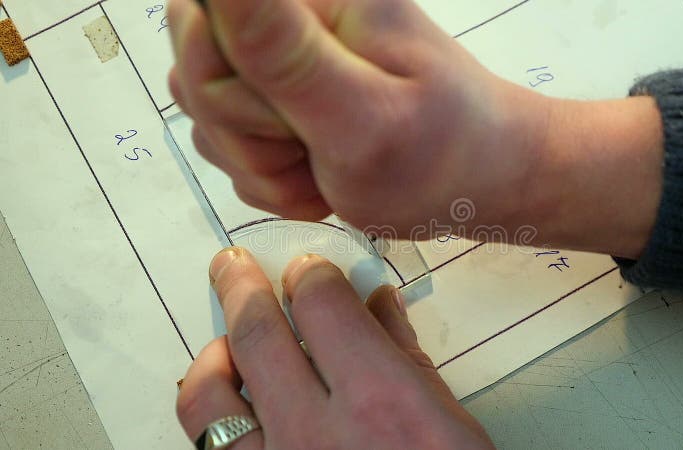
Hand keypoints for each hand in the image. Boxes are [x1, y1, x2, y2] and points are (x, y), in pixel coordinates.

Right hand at [167, 0, 549, 235]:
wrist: (477, 182)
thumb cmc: (442, 154)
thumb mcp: (363, 115)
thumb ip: (282, 52)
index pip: (199, 16)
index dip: (222, 80)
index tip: (289, 119)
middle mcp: (288, 19)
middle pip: (196, 74)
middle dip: (249, 137)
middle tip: (317, 153)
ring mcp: (280, 66)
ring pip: (210, 119)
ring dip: (265, 166)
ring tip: (329, 170)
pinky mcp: (279, 104)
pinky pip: (234, 148)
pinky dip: (275, 180)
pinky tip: (322, 180)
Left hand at [176, 248, 494, 448]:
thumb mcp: (451, 423)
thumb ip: (406, 356)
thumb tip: (377, 303)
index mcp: (380, 402)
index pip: (321, 305)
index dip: (310, 275)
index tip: (308, 269)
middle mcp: (317, 434)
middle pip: (257, 334)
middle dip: (242, 285)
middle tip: (234, 265)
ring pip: (206, 398)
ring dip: (210, 356)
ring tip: (221, 342)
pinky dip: (213, 418)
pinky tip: (230, 407)